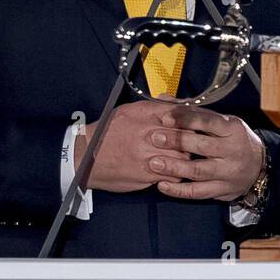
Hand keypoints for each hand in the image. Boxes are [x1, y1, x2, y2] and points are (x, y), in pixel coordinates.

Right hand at [75, 100, 194, 193]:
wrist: (86, 156)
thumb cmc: (109, 131)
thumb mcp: (132, 110)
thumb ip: (158, 106)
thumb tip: (180, 103)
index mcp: (146, 116)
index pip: (182, 115)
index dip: (192, 120)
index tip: (193, 124)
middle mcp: (148, 136)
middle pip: (186, 138)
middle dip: (191, 139)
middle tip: (192, 141)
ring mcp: (149, 158)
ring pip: (183, 158)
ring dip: (185, 157)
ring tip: (180, 155)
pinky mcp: (147, 176)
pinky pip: (173, 176)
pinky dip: (176, 174)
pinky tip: (171, 169)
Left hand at [148, 105, 265, 201]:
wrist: (258, 166)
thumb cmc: (233, 139)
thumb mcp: (221, 121)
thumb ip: (193, 112)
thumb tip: (164, 100)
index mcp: (232, 129)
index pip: (209, 122)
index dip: (186, 120)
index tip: (166, 118)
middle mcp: (232, 150)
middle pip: (203, 146)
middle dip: (176, 141)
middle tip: (154, 138)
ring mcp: (227, 172)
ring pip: (199, 170)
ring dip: (174, 167)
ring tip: (154, 163)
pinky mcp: (222, 190)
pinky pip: (198, 192)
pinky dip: (178, 190)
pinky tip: (162, 184)